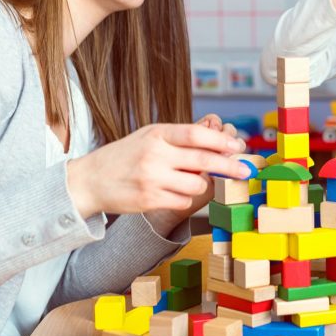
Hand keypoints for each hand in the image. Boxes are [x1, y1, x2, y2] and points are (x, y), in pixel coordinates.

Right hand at [66, 123, 249, 221]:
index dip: (222, 141)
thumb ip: (181, 138)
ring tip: (189, 180)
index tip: (239, 146)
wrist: (90, 180)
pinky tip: (172, 192)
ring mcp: (152, 179)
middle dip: (230, 166)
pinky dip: (185, 198)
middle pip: (204, 161)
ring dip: (201, 185)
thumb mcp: (150, 136)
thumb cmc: (127, 155)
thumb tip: (221, 139)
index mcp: (157, 134)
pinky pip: (184, 202)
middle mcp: (155, 155)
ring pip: (197, 185)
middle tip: (245, 170)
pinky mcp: (149, 200)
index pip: (197, 134)